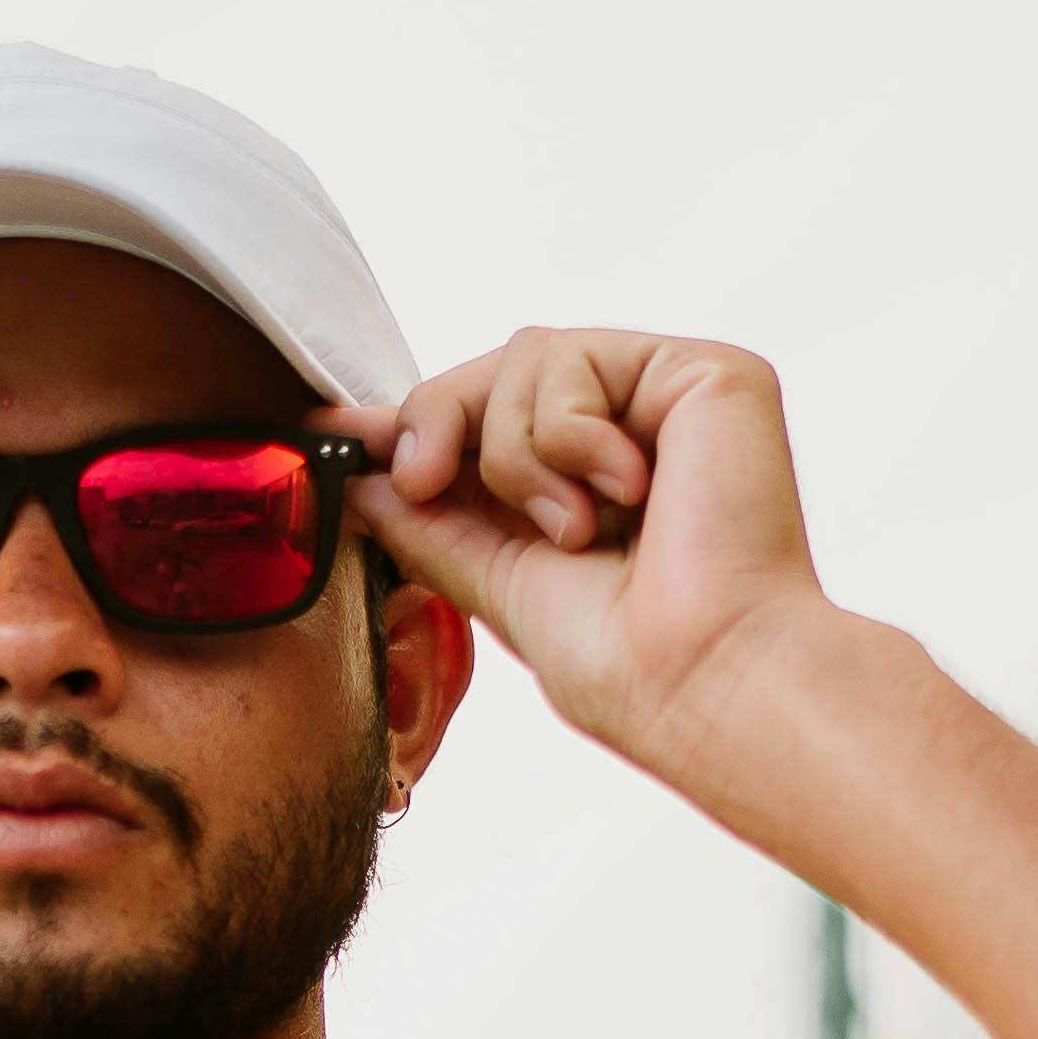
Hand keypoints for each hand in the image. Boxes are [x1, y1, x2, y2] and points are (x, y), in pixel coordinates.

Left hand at [356, 334, 844, 810]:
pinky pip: (578, 359)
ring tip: (575, 529)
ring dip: (518, 454)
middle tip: (423, 485)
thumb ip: (437, 524)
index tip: (329, 435)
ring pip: (528, 357)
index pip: (488, 422)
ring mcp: (672, 400)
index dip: (410, 423)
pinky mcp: (708, 374)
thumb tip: (361, 479)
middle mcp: (636, 432)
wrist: (698, 681)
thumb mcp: (499, 584)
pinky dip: (569, 434)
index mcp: (591, 486)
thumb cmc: (628, 666)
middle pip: (496, 372)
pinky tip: (625, 494)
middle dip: (441, 425)